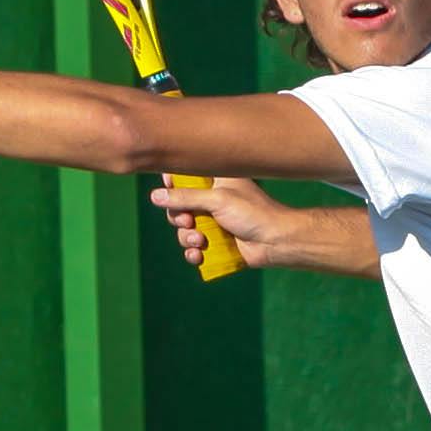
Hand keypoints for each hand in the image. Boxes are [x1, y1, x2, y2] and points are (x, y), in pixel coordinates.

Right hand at [150, 176, 304, 274]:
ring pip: (183, 229)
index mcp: (215, 180)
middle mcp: (212, 199)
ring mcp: (213, 222)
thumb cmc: (253, 213)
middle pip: (177, 206)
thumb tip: (154, 196)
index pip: (185, 175)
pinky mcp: (215, 243)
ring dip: (186, 237)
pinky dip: (192, 253)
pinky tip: (198, 255)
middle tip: (188, 221)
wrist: (275, 242)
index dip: (172, 181)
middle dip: (178, 216)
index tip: (168, 187)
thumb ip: (185, 197)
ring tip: (199, 241)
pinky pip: (193, 248)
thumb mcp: (217, 200)